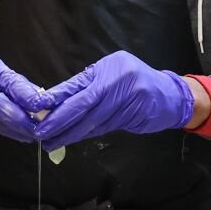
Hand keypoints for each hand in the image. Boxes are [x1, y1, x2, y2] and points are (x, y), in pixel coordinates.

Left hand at [34, 51, 195, 151]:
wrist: (171, 95)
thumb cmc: (136, 83)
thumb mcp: (112, 76)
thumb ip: (88, 86)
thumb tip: (55, 102)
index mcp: (108, 67)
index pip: (77, 85)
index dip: (57, 100)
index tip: (39, 112)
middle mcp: (119, 79)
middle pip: (83, 103)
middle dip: (60, 121)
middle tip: (42, 134)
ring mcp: (129, 97)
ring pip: (94, 120)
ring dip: (72, 133)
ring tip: (53, 142)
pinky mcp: (136, 114)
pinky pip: (105, 127)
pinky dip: (88, 134)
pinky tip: (74, 139)